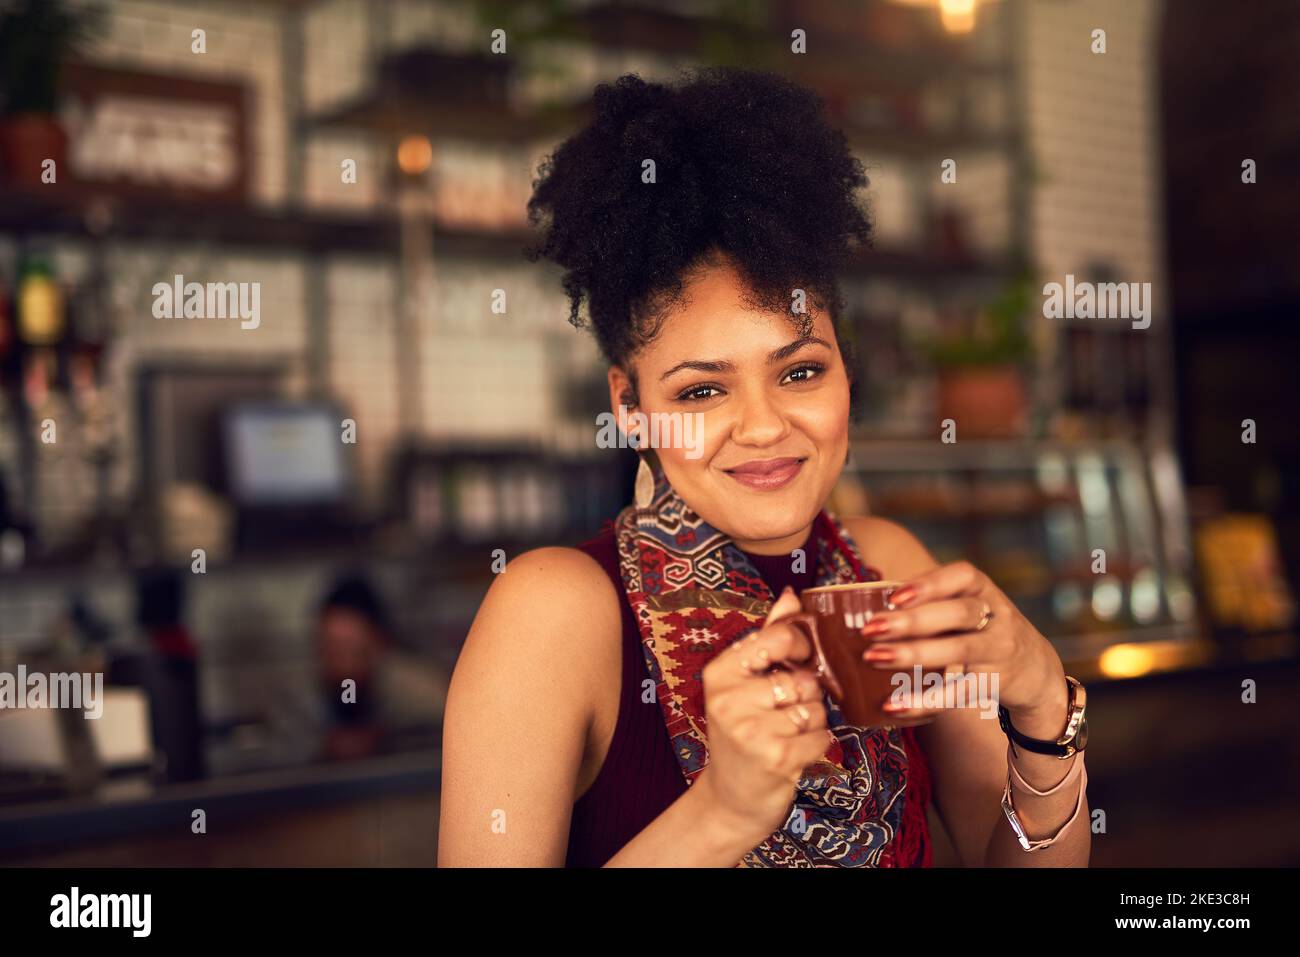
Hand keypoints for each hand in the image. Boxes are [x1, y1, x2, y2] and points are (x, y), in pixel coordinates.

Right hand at [696, 587, 833, 840]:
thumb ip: (769, 637)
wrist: (731, 800)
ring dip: (812, 723)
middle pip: (803, 679)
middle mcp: (729, 699)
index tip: (798, 661)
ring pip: (815, 708)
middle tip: (784, 713)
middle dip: (806, 697)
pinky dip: (818, 746)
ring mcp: (750, 730)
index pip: (778, 638)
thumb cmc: (745, 733)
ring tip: (787, 734)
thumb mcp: (745, 683)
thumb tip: (790, 596)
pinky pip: (822, 736)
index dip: (801, 647)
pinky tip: (796, 753)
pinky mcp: (775, 758)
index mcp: (720, 672)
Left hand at [858, 562, 1067, 726]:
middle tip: (871, 629)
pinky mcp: (997, 683)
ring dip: (913, 654)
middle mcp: (997, 616)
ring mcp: (1000, 650)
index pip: (962, 576)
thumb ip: (930, 603)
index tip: (893, 596)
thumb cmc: (982, 631)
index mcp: (984, 590)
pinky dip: (926, 699)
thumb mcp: (968, 608)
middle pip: (957, 614)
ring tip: (874, 657)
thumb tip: (861, 604)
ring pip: (958, 650)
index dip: (929, 584)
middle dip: (912, 621)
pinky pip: (960, 692)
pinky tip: (895, 704)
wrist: (1038, 671)